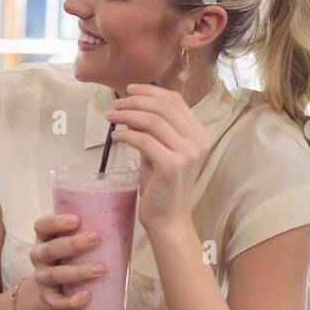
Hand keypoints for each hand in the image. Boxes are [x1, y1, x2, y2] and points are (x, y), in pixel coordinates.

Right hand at [29, 212, 106, 309]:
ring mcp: (42, 278)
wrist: (54, 289)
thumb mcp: (73, 241)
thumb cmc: (70, 258)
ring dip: (78, 271)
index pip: (42, 226)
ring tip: (102, 269)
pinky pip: (57, 301)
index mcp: (45, 238)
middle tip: (96, 238)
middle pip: (50, 249)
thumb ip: (90, 229)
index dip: (56, 222)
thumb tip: (129, 212)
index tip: (77, 219)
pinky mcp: (48, 298)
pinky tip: (87, 295)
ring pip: (55, 275)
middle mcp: (39, 257)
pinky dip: (71, 300)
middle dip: (73, 244)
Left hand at [106, 82, 209, 231]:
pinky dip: (126, 134)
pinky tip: (115, 136)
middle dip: (135, 101)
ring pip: (153, 120)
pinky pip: (144, 140)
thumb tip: (133, 110)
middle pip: (163, 107)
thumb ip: (153, 132)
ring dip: (127, 115)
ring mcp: (187, 153)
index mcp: (198, 135)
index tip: (129, 90)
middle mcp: (197, 141)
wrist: (168, 220)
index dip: (151, 91)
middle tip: (115, 104)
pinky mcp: (172, 165)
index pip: (175, 101)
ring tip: (111, 117)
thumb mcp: (160, 152)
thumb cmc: (161, 187)